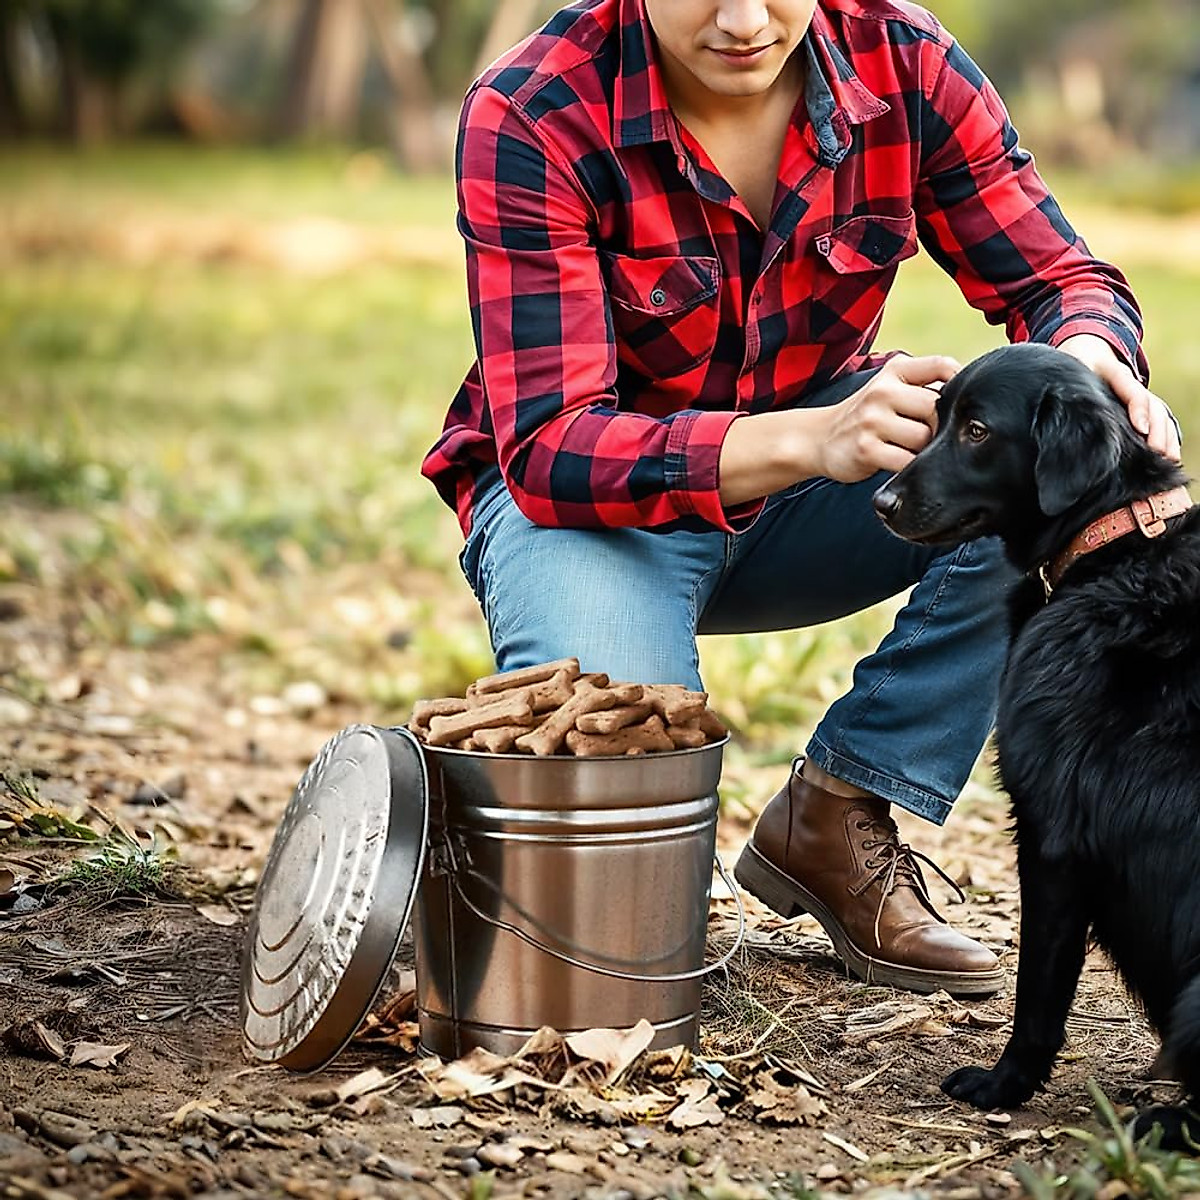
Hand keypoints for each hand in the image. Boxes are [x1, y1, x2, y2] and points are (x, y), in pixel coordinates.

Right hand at [817, 355, 959, 482]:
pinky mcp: (866, 449)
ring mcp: (872, 420)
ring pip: (924, 438)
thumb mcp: (892, 387)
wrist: (820, 437)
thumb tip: (975, 399)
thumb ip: (928, 384)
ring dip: (925, 451)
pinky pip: (905, 462)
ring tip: (912, 451)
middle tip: (930, 437)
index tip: (959, 407)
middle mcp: (883, 391)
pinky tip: (900, 464)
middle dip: (940, 428)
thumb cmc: (869, 415)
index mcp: (896, 370)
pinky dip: (910, 467)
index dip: (961, 386)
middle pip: (937, 409)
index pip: (944, 367)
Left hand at [1056, 333, 1180, 460]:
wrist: (1087, 348)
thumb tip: (1053, 410)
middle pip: (1155, 406)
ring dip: (1167, 436)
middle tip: (1158, 452)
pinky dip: (1167, 436)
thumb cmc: (1076, 364)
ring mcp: (1139, 394)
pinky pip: (1160, 420)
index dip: (1139, 410)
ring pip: (1160, 414)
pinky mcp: (1141, 405)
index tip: (1142, 430)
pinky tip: (1169, 456)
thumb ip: (1068, 389)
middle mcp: (1132, 385)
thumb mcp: (1072, 370)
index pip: (1133, 391)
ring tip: (1168, 459)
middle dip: (1159, 430)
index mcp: (1115, 373)